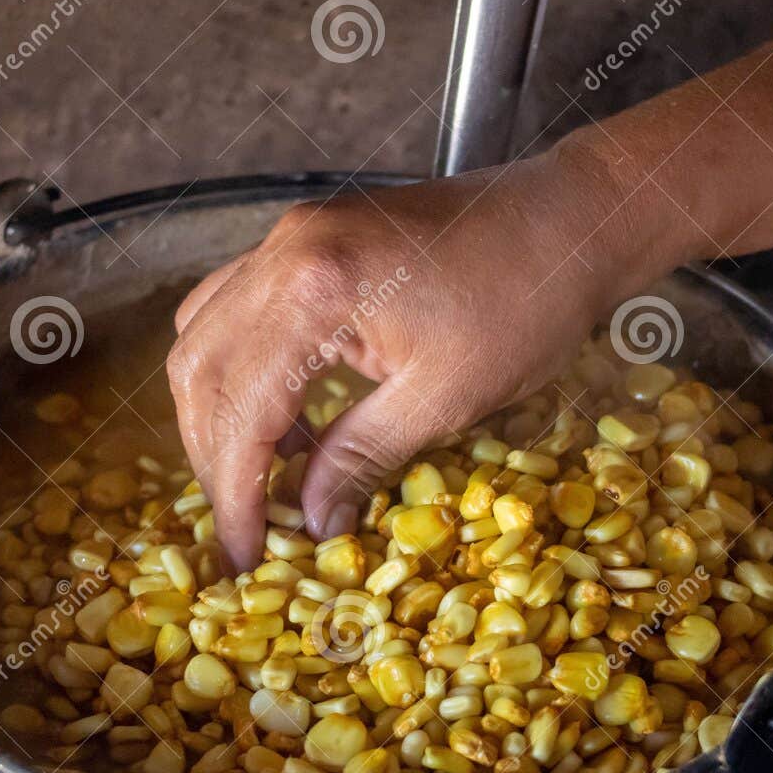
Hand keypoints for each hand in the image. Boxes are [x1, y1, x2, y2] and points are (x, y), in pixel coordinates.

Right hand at [166, 141, 684, 570]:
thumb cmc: (525, 303)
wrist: (572, 220)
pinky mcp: (308, 236)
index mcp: (314, 289)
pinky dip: (245, 366)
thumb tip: (311, 521)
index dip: (232, 491)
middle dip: (215, 455)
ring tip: (272, 473)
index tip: (243, 552)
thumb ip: (361, 457)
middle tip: (248, 522)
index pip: (239, 407)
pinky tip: (291, 414)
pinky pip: (237, 306)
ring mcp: (290, 236)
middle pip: (201, 368)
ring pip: (205, 334)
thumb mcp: (445, 398)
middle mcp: (283, 251)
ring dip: (223, 410)